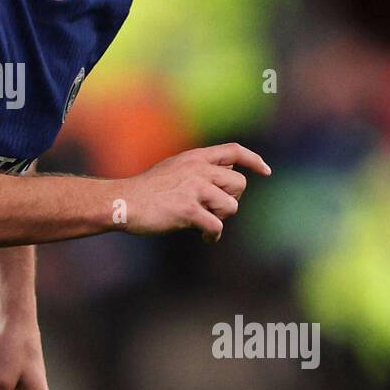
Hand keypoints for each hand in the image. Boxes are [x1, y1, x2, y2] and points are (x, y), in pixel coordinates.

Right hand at [120, 142, 270, 242]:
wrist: (124, 201)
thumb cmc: (146, 190)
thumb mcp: (174, 168)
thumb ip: (198, 170)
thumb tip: (223, 182)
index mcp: (195, 157)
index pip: (234, 151)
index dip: (253, 160)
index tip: (265, 171)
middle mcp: (198, 169)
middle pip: (239, 183)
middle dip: (230, 199)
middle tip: (213, 209)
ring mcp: (194, 188)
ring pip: (231, 206)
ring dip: (221, 218)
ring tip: (204, 222)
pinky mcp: (188, 210)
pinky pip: (216, 226)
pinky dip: (212, 236)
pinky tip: (203, 238)